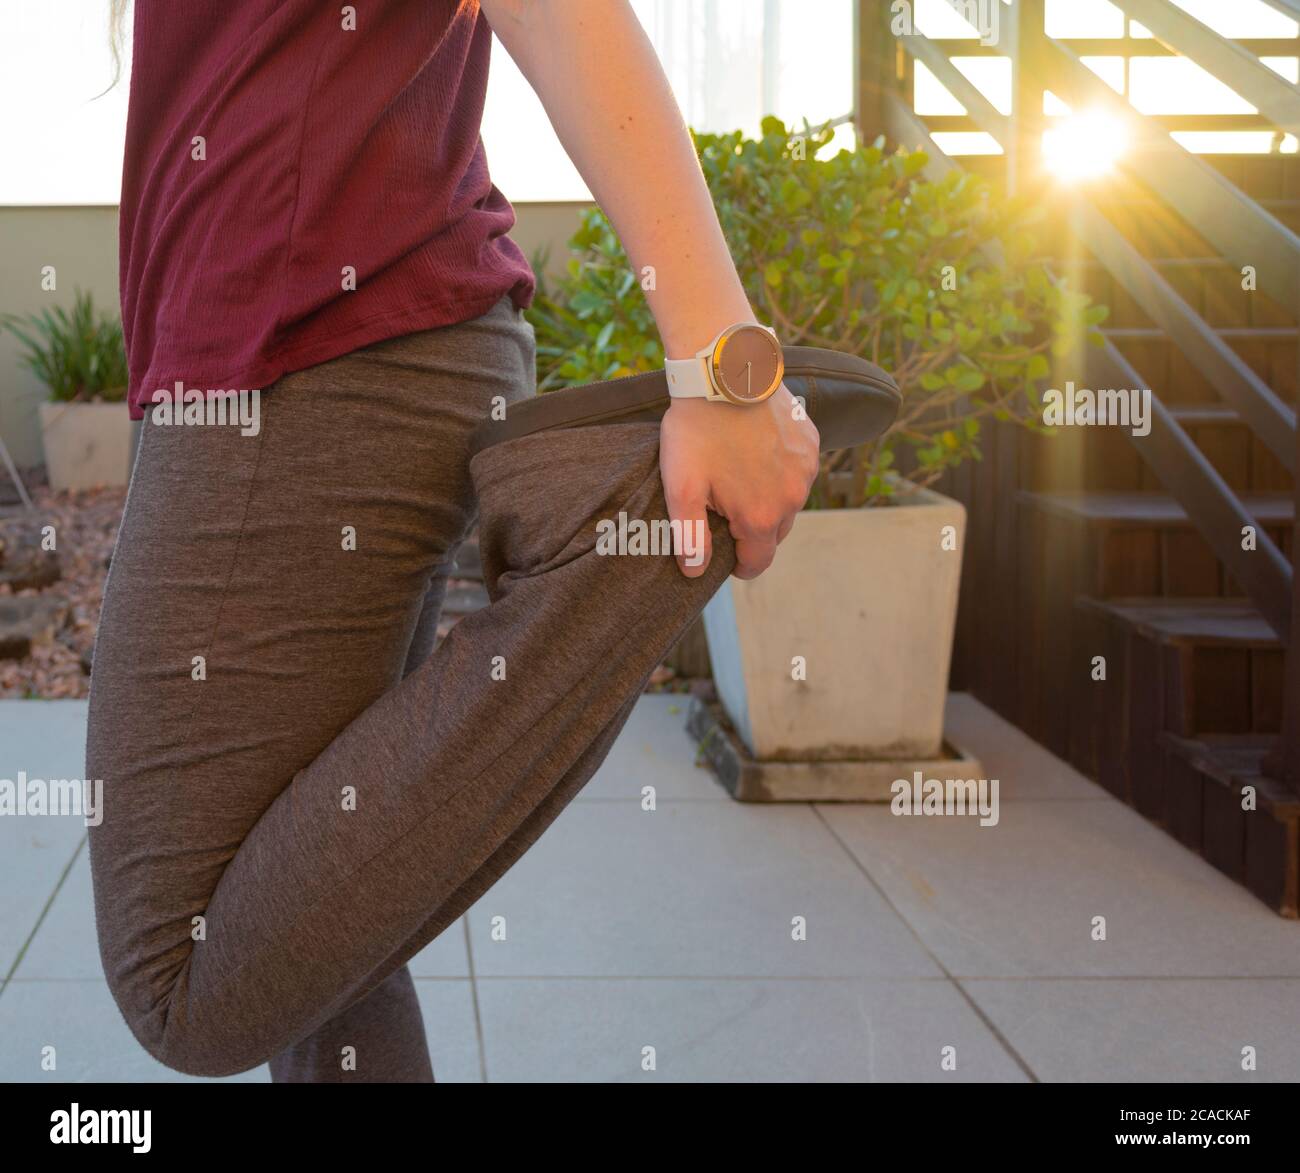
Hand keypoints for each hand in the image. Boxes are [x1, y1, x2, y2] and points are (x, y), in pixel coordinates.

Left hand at [659, 383, 819, 579]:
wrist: (724, 373)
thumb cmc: (696, 430)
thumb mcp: (681, 487)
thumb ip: (690, 536)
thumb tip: (695, 571)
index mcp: (761, 516)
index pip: (759, 562)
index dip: (740, 566)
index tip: (726, 558)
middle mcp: (792, 498)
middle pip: (775, 534)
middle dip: (753, 531)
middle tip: (726, 511)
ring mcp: (806, 469)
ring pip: (789, 502)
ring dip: (769, 500)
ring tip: (740, 479)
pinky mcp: (811, 443)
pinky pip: (799, 472)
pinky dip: (781, 472)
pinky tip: (757, 454)